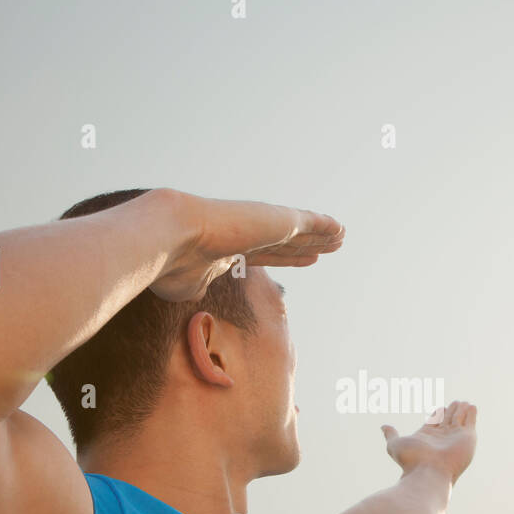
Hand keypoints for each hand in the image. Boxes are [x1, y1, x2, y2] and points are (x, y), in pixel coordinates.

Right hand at [150, 190, 344, 301]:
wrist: (174, 238)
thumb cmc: (173, 266)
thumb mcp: (188, 288)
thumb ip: (197, 290)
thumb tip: (194, 294)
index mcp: (229, 250)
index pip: (264, 255)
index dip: (284, 258)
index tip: (301, 260)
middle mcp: (247, 234)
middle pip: (287, 243)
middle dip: (306, 246)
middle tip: (326, 248)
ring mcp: (263, 225)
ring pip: (301, 233)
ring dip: (321, 236)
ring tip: (340, 237)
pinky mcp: (277, 220)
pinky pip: (309, 222)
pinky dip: (325, 225)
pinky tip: (340, 228)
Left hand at [381, 401, 477, 484]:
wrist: (428, 473)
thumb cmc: (411, 460)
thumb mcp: (395, 445)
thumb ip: (391, 435)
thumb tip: (383, 427)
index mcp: (427, 436)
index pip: (434, 422)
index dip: (437, 414)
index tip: (440, 408)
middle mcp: (442, 437)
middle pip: (448, 420)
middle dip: (451, 411)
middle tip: (456, 402)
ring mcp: (455, 437)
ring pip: (459, 420)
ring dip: (462, 410)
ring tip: (464, 402)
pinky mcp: (467, 438)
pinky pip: (470, 422)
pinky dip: (472, 414)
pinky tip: (472, 406)